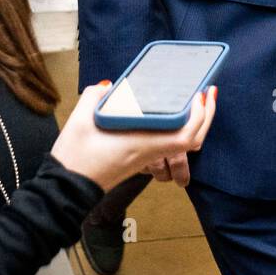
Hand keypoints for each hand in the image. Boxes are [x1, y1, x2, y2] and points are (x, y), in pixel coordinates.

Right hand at [50, 83, 216, 192]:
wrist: (67, 187)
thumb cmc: (75, 158)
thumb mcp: (80, 119)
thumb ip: (95, 96)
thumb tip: (108, 86)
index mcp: (141, 143)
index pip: (185, 136)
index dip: (199, 116)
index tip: (199, 94)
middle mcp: (149, 151)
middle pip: (192, 140)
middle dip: (206, 117)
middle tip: (208, 92)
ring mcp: (146, 157)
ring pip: (183, 143)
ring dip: (195, 122)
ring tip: (194, 99)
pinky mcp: (140, 158)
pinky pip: (169, 144)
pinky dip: (179, 127)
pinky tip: (171, 112)